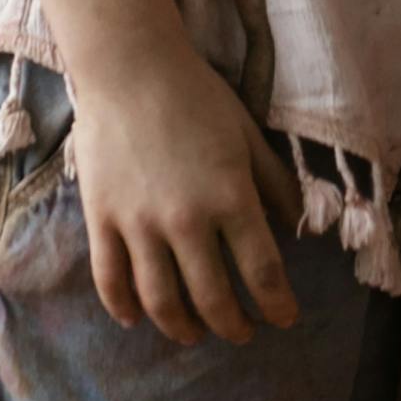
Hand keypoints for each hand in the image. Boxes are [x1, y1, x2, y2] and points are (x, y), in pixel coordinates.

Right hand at [69, 57, 302, 340]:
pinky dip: (123, 307)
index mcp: (231, 198)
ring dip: (181, 327)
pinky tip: (136, 318)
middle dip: (233, 325)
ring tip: (192, 333)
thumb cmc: (197, 97)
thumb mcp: (249, 137)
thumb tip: (298, 228)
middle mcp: (187, 220)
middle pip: (213, 298)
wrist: (130, 66)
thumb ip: (274, 185)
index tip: (284, 320)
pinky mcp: (102, 218)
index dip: (277, 305)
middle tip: (241, 332)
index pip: (263, 273)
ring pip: (161, 300)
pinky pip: (110, 279)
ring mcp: (139, 223)